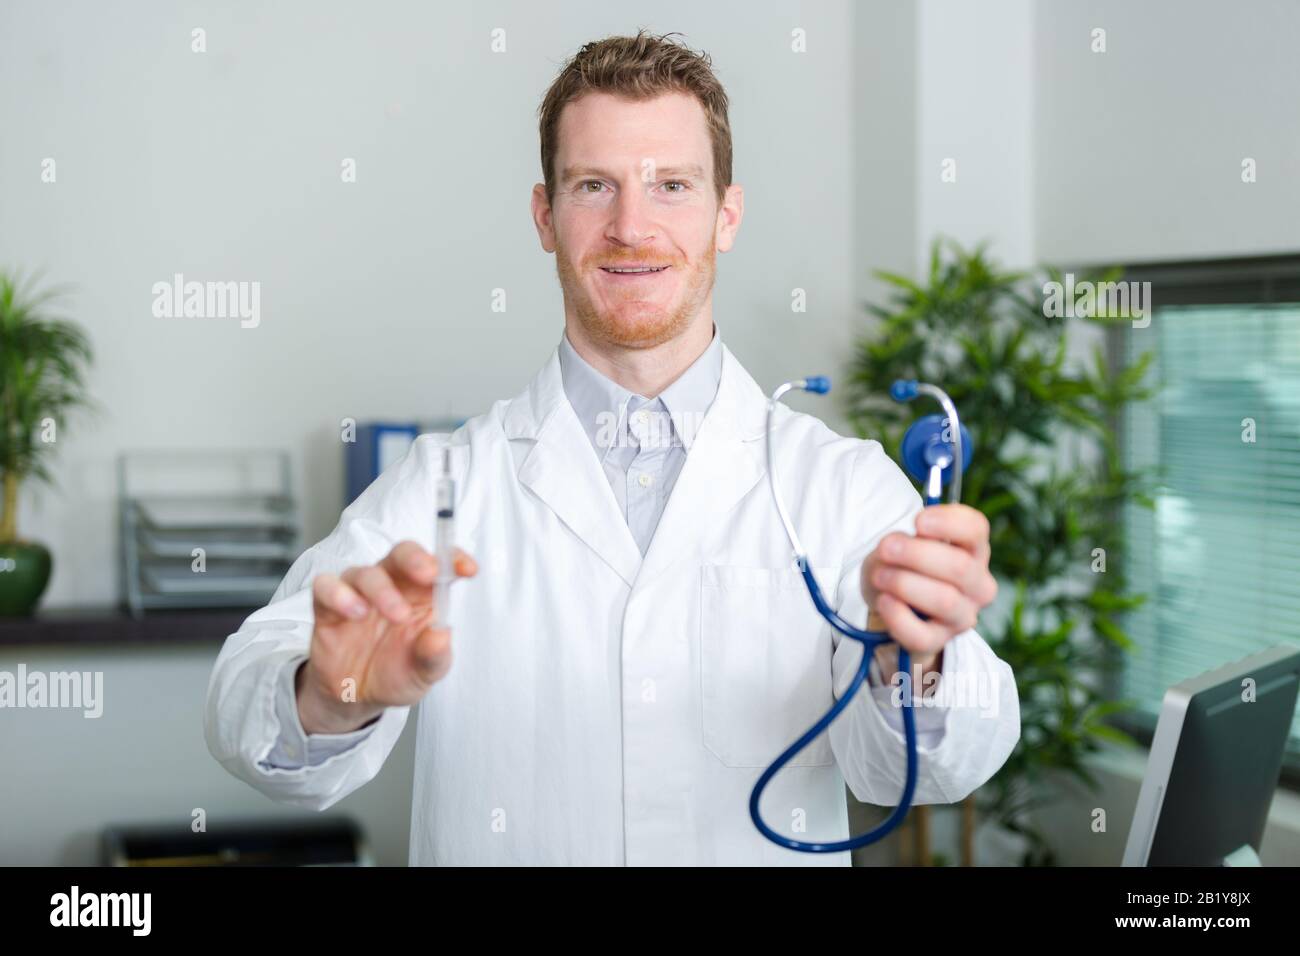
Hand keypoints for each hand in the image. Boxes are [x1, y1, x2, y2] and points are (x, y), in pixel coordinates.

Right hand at [298, 540, 477, 733]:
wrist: (358, 698)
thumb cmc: (398, 673)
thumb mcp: (425, 672)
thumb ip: (434, 656)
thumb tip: (441, 636)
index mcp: (424, 595)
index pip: (441, 564)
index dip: (453, 559)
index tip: (468, 569)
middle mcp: (394, 586)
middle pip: (402, 554)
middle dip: (415, 558)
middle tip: (427, 574)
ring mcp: (360, 594)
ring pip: (366, 572)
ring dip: (381, 589)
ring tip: (395, 614)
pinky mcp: (329, 607)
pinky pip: (326, 586)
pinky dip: (339, 594)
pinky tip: (353, 612)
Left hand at [859, 504, 996, 678]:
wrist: (891, 603)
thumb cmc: (902, 565)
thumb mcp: (902, 542)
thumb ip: (905, 540)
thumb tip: (897, 544)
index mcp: (973, 549)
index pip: (976, 529)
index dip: (948, 523)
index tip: (918, 521)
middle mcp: (977, 584)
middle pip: (960, 567)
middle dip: (917, 555)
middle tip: (886, 548)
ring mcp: (962, 616)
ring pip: (945, 601)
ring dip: (905, 583)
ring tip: (880, 576)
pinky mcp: (938, 641)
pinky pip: (921, 635)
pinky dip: (898, 617)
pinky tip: (883, 601)